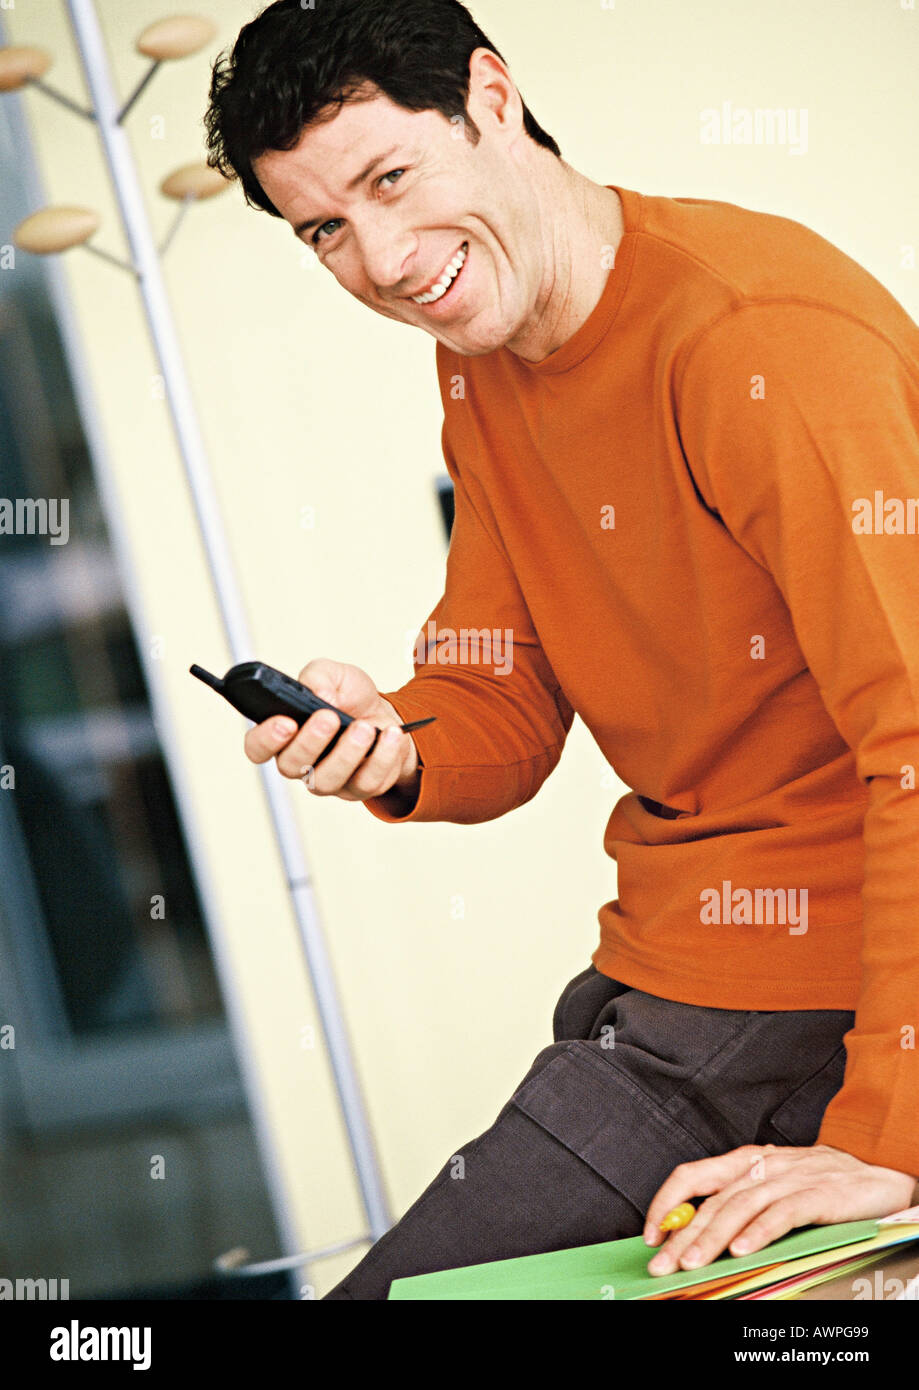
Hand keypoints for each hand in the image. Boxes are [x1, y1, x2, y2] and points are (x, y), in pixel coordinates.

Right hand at [243, 657, 419, 807]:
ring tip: (366, 727)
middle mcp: (301, 763)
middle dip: (310, 742)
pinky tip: (391, 735)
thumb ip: (319, 676)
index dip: (266, 739)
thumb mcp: (333, 674)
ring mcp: (329, 779)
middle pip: (290, 767)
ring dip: (348, 752)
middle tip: (329, 717)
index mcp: (284, 735)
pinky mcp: (359, 788)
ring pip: (327, 780)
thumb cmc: (349, 698)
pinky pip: (367, 782)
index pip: (257, 747)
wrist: (385, 714)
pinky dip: (382, 757)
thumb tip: (319, 694)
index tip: (286, 722)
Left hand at [643, 1143, 918, 1275]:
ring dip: (713, 1238)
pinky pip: (783, 1213)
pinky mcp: (818, 1194)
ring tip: (693, 1262)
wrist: (875, 1171)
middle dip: (683, 1236)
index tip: (651, 1233)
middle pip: (713, 1201)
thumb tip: (694, 1233)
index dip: (666, 1202)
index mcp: (745, 1161)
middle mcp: (762, 1166)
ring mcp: (790, 1178)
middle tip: (662, 1263)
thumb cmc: (818, 1180)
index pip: (692, 1175)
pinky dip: (760, 1232)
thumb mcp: (772, 1183)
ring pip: (741, 1207)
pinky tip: (743, 1250)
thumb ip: (738, 1200)